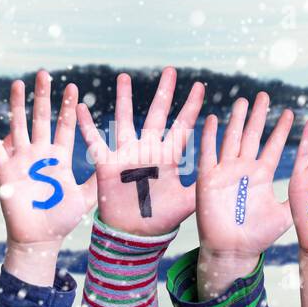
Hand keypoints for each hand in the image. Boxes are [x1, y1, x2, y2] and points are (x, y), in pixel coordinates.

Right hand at [0, 71, 96, 284]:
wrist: (38, 240)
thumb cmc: (62, 220)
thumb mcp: (86, 197)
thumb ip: (98, 179)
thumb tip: (120, 164)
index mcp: (59, 158)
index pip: (64, 126)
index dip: (68, 107)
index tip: (72, 86)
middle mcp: (40, 154)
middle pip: (41, 119)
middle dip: (43, 96)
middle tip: (43, 73)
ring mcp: (21, 161)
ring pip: (19, 126)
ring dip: (17, 105)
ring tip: (18, 83)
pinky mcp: (5, 172)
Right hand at [77, 67, 202, 235]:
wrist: (133, 236)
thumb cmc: (160, 220)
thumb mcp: (187, 203)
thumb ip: (203, 188)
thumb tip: (228, 179)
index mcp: (168, 157)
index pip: (182, 126)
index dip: (191, 107)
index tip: (201, 86)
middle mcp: (148, 151)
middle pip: (157, 114)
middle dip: (164, 92)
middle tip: (170, 69)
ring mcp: (127, 156)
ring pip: (125, 120)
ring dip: (124, 99)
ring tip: (123, 76)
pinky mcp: (107, 165)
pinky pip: (94, 141)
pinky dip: (86, 125)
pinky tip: (79, 107)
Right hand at [194, 92, 292, 296]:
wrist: (232, 251)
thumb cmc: (258, 236)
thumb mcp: (284, 215)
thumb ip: (298, 197)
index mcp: (262, 175)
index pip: (273, 146)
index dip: (281, 130)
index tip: (291, 112)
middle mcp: (244, 169)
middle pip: (252, 136)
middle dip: (259, 116)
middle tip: (265, 95)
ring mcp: (225, 172)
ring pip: (232, 139)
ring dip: (237, 120)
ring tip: (243, 101)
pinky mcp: (208, 178)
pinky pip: (208, 153)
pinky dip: (209, 136)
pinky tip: (213, 119)